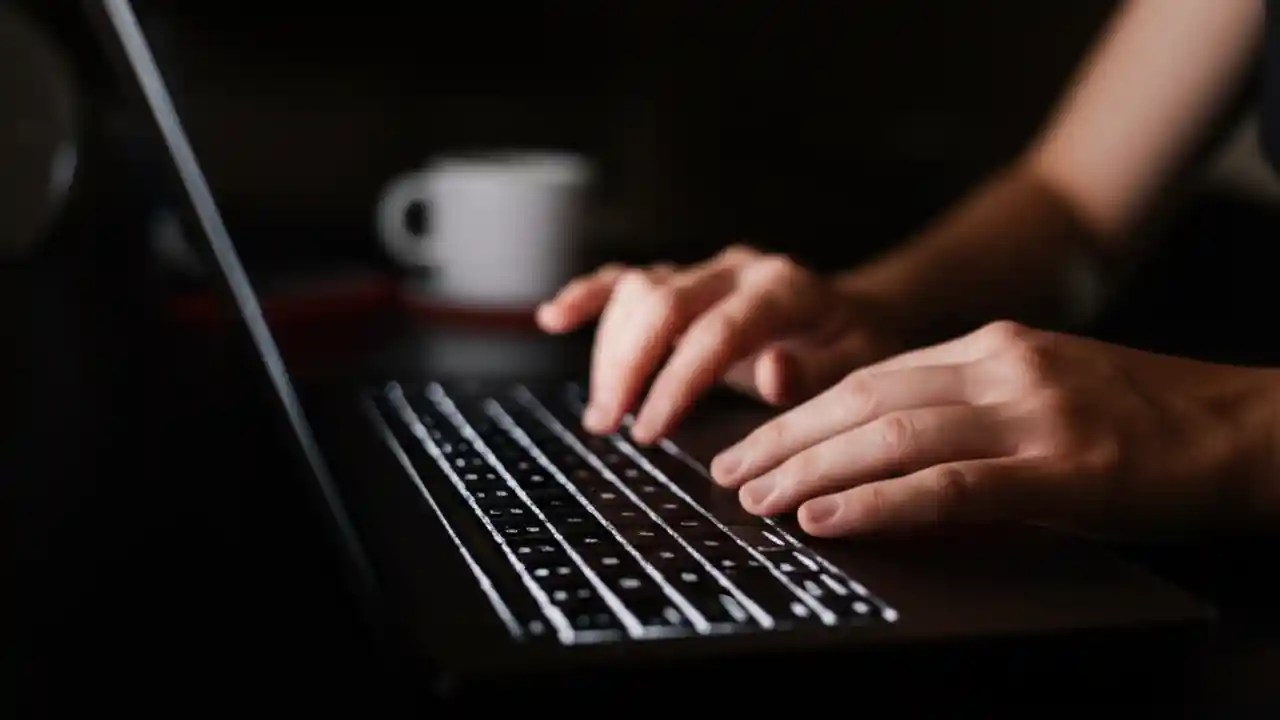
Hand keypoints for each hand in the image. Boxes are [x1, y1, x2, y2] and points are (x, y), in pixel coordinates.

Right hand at [536, 246, 901, 443]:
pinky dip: (588, 297)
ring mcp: (705, 269)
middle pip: (661, 305)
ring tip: (604, 412)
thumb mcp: (857, 370)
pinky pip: (626, 279)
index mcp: (782, 290)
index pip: (714, 332)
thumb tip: (772, 372)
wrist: (855, 316)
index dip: (674, 382)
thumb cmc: (854, 349)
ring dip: (609, 351)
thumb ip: (814, 374)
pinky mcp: (682, 278)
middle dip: (627, 369)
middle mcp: (737, 268)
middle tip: (609, 426)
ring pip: (636, 292)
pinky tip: (554, 317)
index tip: (648, 432)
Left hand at [710, 320, 1279, 539]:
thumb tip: (878, 453)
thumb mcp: (1044, 391)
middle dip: (782, 438)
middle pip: (861, 398)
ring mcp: (1032, 414)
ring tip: (754, 497)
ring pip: (889, 434)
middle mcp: (1001, 367)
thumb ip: (966, 410)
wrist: (1248, 428)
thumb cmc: (1145, 419)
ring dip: (808, 468)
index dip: (799, 411)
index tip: (749, 439)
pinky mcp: (1063, 470)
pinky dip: (876, 502)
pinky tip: (826, 517)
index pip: (868, 375)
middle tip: (725, 471)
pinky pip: (946, 485)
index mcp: (992, 347)